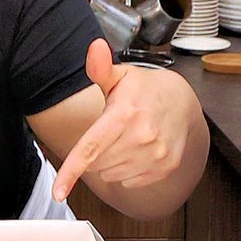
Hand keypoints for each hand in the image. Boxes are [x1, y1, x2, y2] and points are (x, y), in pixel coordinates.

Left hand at [52, 38, 200, 201]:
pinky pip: (129, 181)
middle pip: (97, 164)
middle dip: (96, 153)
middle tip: (110, 132)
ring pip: (111, 174)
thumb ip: (101, 67)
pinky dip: (127, 170)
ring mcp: (155, 155)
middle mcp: (141, 137)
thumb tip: (94, 49)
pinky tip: (136, 150)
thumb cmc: (144, 90)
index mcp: (124, 114)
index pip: (90, 149)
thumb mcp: (120, 77)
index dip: (71, 173)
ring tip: (125, 139)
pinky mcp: (164, 167)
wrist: (182, 102)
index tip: (58, 192)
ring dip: (111, 162)